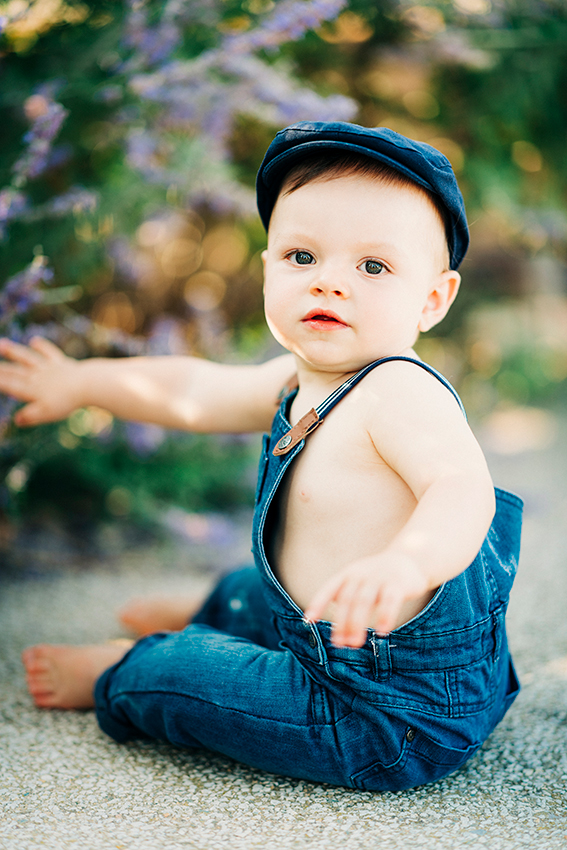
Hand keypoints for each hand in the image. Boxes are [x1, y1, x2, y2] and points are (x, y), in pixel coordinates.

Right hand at [0, 336, 82, 425]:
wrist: (87, 384)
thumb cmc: (66, 401)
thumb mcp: (46, 413)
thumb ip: (30, 416)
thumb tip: (17, 420)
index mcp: (32, 390)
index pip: (10, 385)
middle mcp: (37, 376)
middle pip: (15, 371)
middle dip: (1, 368)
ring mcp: (49, 368)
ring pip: (28, 358)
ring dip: (14, 351)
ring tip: (1, 344)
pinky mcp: (62, 363)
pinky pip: (49, 353)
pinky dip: (42, 346)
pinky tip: (34, 341)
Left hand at [303, 552, 428, 647]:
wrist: (408, 560)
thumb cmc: (377, 577)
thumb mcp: (357, 581)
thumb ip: (343, 597)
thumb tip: (327, 621)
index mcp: (348, 574)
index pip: (329, 588)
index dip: (318, 603)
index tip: (308, 620)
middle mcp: (361, 574)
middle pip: (347, 600)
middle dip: (341, 623)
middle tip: (340, 644)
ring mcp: (379, 578)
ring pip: (364, 601)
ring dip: (357, 623)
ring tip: (354, 643)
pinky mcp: (398, 584)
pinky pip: (390, 601)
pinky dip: (385, 616)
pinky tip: (382, 632)